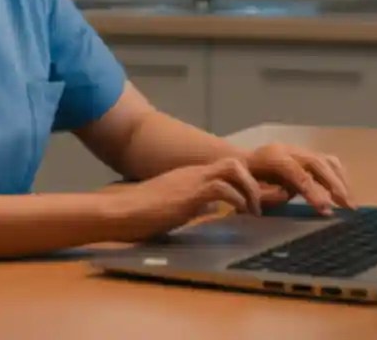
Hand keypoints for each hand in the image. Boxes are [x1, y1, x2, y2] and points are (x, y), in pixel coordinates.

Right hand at [100, 158, 263, 241]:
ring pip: (233, 168)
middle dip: (252, 182)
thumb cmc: (141, 215)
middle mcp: (194, 173)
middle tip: (256, 206)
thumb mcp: (175, 208)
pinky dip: (236, 200)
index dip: (244, 183)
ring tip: (252, 210)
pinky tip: (237, 214)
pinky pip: (222, 188)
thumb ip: (195, 205)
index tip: (251, 203)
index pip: (226, 169)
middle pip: (234, 162)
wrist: (120, 212)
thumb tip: (212, 209)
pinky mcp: (189, 193)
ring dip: (249, 189)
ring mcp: (192, 181)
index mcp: (190, 176)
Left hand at [244, 143, 355, 215]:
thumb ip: (268, 194)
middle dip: (334, 185)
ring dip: (341, 182)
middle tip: (347, 207)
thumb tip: (289, 195)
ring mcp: (298, 150)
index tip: (326, 210)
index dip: (313, 191)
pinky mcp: (306, 155)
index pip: (298, 173)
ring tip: (350, 203)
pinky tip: (344, 193)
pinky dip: (339, 176)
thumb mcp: (250, 191)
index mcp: (272, 158)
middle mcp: (288, 150)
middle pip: (317, 163)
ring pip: (325, 161)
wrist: (239, 163)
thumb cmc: (243, 183)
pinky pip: (327, 162)